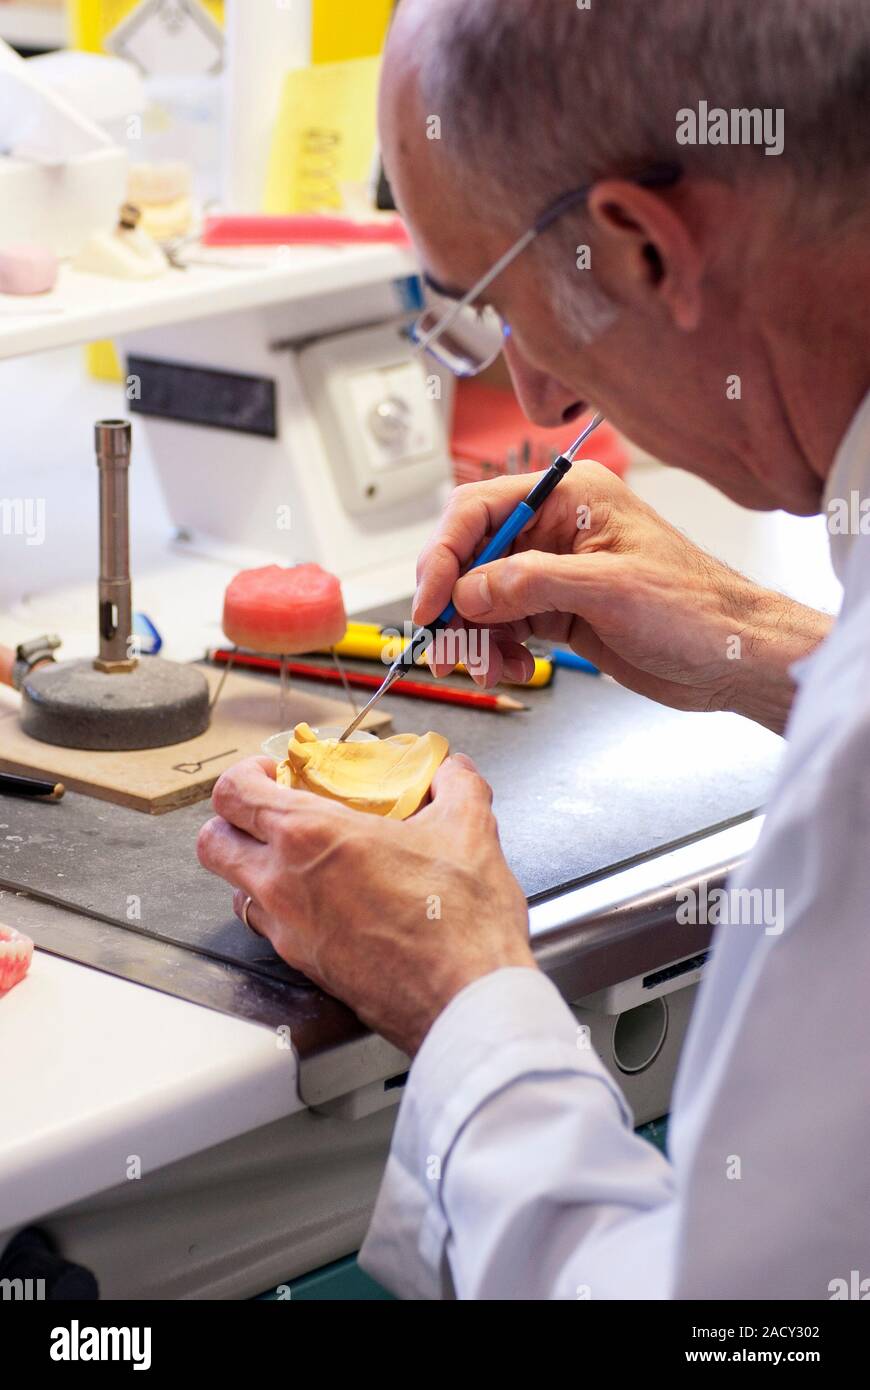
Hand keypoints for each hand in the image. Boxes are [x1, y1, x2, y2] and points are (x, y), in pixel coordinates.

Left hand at [197, 755, 533, 1055]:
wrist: (463, 997)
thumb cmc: (458, 920)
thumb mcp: (469, 829)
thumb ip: (456, 786)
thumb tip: (452, 772)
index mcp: (311, 836)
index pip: (233, 793)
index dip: (244, 774)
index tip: (271, 771)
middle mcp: (283, 884)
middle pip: (212, 843)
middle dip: (232, 821)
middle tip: (270, 812)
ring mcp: (288, 931)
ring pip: (234, 890)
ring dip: (252, 868)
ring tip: (297, 858)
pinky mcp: (304, 965)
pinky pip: (269, 928)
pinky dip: (281, 909)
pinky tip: (324, 902)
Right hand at [414, 462, 831, 733]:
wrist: (732, 657)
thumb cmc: (694, 608)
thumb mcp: (609, 589)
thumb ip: (530, 584)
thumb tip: (466, 591)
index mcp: (569, 498)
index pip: (478, 510)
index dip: (444, 556)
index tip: (429, 603)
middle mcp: (554, 529)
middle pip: (471, 556)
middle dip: (451, 603)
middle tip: (444, 645)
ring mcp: (553, 572)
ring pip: (480, 597)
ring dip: (471, 635)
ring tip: (484, 666)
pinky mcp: (557, 611)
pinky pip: (502, 626)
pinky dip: (494, 650)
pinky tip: (510, 668)